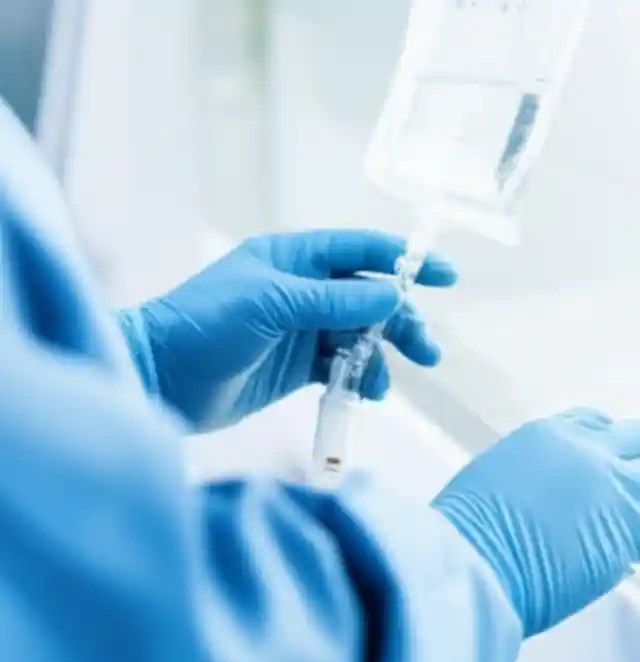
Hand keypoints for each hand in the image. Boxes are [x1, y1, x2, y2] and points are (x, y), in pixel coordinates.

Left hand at [136, 229, 455, 430]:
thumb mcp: (273, 304)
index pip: (362, 252)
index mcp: (294, 258)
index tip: (446, 275)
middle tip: (428, 351)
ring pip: (361, 337)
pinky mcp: (296, 367)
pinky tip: (365, 395)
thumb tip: (393, 297)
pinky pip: (343, 369)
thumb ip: (336, 301)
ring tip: (388, 385)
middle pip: (370, 299)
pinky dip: (359, 380)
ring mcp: (301, 329)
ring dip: (383, 357)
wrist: (157, 378)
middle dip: (402, 322)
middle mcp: (303, 289)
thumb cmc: (204, 325)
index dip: (406, 261)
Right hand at [433, 408, 639, 635]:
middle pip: (635, 436)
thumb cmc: (467, 531)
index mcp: (549, 434)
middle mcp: (589, 453)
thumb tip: (540, 500)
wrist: (477, 560)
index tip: (614, 430)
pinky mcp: (631, 531)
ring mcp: (615, 491)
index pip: (588, 422)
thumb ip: (527, 480)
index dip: (606, 428)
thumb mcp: (491, 479)